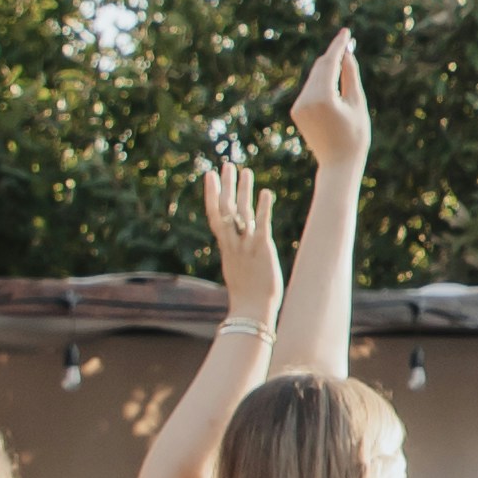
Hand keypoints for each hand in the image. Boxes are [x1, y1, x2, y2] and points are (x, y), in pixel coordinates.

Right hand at [203, 157, 285, 335]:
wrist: (250, 312)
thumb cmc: (248, 296)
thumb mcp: (239, 270)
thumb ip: (238, 256)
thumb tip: (238, 248)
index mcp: (227, 247)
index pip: (215, 215)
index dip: (212, 194)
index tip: (210, 176)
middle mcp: (233, 244)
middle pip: (225, 210)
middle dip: (225, 186)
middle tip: (225, 164)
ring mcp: (246, 247)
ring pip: (241, 214)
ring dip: (243, 192)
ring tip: (245, 171)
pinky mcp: (262, 251)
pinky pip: (261, 227)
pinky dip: (263, 209)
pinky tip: (266, 193)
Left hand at [294, 30, 369, 173]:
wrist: (338, 164)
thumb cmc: (355, 135)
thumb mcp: (357, 103)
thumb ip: (350, 76)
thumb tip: (346, 54)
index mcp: (324, 97)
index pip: (330, 63)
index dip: (339, 45)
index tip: (346, 32)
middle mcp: (306, 99)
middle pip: (320, 67)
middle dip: (333, 54)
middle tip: (347, 42)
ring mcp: (299, 106)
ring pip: (314, 78)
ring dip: (327, 68)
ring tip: (342, 59)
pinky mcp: (296, 111)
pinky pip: (309, 89)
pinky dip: (321, 82)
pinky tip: (332, 79)